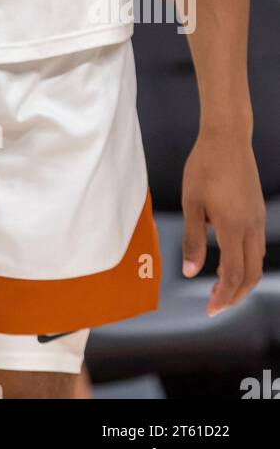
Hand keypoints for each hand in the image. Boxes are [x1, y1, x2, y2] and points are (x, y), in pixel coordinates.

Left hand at [181, 131, 265, 316]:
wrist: (227, 138)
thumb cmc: (204, 166)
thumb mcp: (191, 202)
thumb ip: (192, 239)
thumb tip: (191, 272)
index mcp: (233, 227)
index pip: (233, 274)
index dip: (223, 296)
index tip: (210, 310)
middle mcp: (251, 227)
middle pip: (251, 275)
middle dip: (235, 296)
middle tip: (216, 307)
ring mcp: (258, 219)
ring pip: (257, 262)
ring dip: (241, 281)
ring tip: (220, 289)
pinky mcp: (257, 211)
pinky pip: (256, 247)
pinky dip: (245, 263)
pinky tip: (228, 261)